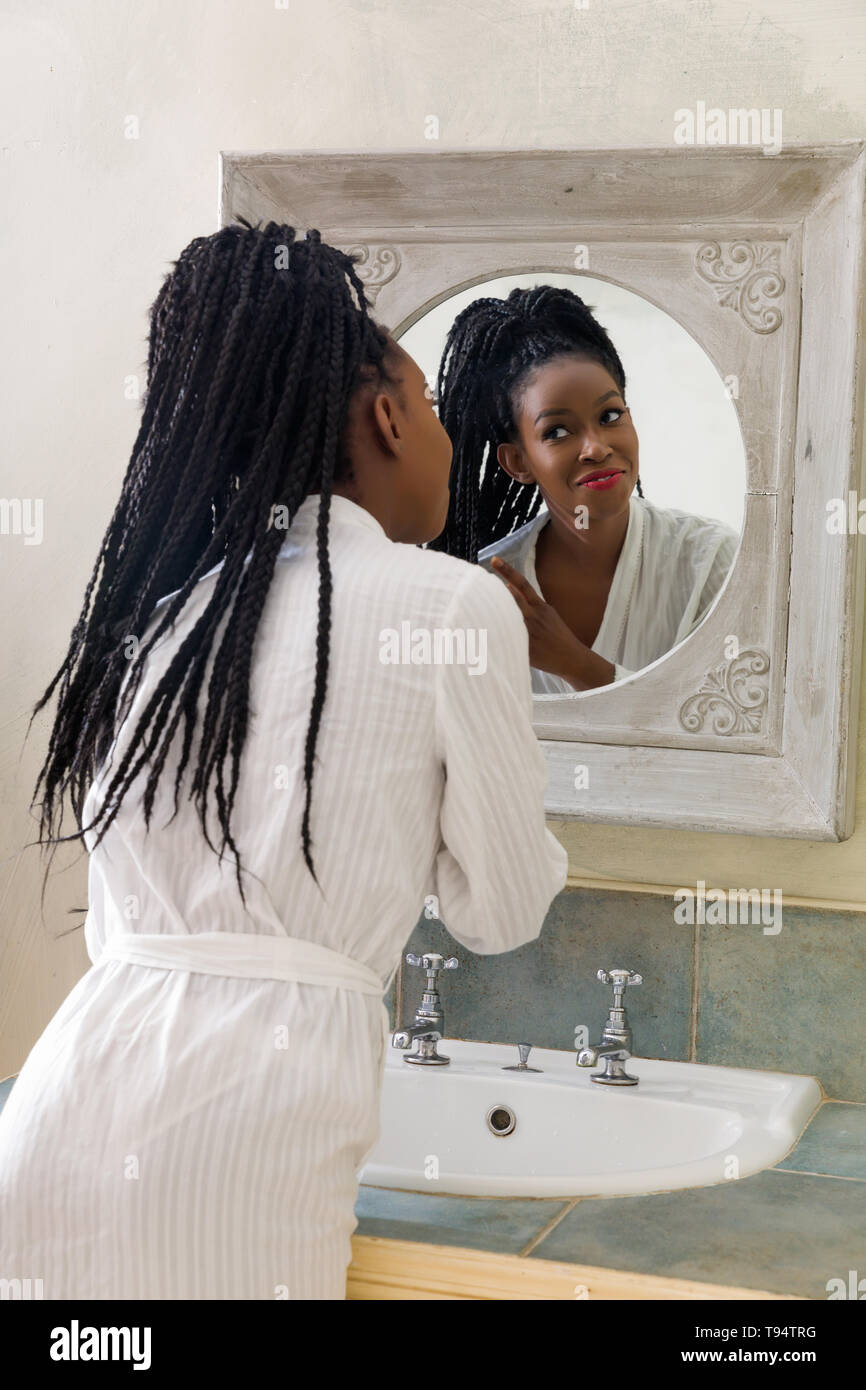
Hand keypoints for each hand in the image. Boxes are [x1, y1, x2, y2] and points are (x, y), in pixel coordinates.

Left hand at [489, 556, 615, 690]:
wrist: (571, 657)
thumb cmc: (556, 634)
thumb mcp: (547, 613)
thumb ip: (528, 602)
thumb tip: (508, 587)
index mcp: (540, 606)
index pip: (521, 583)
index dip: (507, 570)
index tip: (494, 559)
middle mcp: (534, 616)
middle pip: (512, 598)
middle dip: (494, 590)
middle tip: (477, 579)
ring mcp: (529, 632)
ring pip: (507, 617)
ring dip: (493, 611)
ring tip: (476, 603)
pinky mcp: (526, 648)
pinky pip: (508, 639)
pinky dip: (496, 634)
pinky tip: (481, 633)